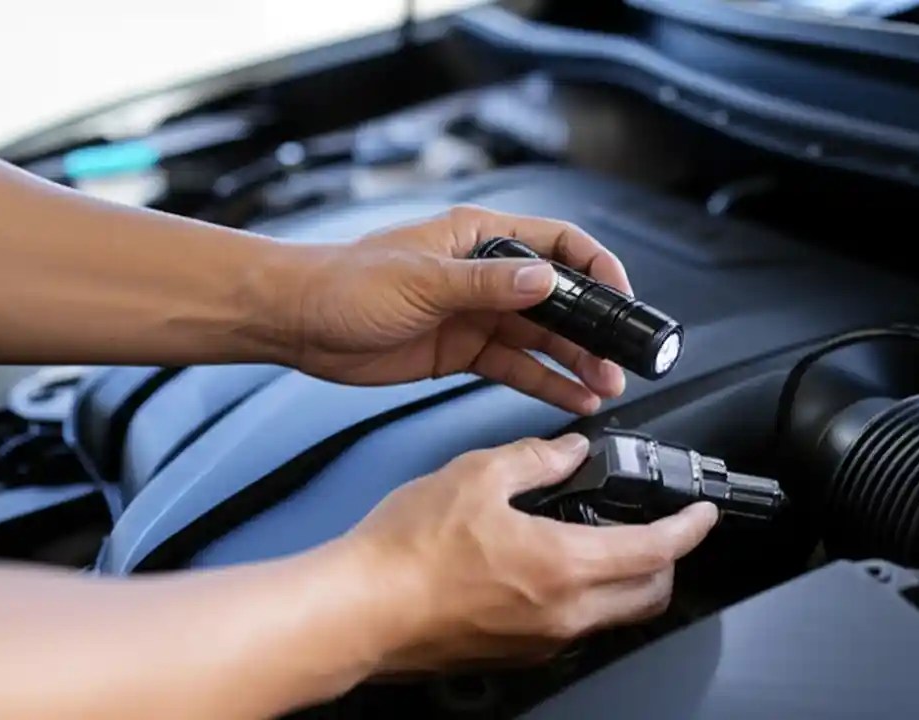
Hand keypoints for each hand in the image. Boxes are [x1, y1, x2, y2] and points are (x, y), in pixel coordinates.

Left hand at [284, 205, 631, 413]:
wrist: (296, 322)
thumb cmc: (343, 284)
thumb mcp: (422, 281)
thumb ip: (487, 285)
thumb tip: (544, 281)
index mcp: (479, 238)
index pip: (558, 244)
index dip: (597, 268)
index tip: (621, 299)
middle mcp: (485, 276)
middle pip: (559, 300)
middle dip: (593, 331)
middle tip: (620, 361)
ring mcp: (476, 315)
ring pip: (542, 339)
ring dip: (575, 363)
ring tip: (605, 387)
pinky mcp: (463, 352)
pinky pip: (516, 368)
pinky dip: (544, 383)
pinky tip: (570, 399)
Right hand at [336, 434, 718, 672]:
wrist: (356, 611)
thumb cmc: (406, 552)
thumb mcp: (478, 475)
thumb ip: (535, 458)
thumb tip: (567, 451)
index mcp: (565, 566)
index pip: (657, 550)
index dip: (690, 527)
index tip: (703, 514)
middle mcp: (564, 615)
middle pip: (650, 595)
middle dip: (668, 561)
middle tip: (661, 530)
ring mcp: (540, 643)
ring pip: (614, 617)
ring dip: (628, 583)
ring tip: (608, 546)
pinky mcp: (513, 656)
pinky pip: (573, 631)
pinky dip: (585, 601)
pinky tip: (555, 572)